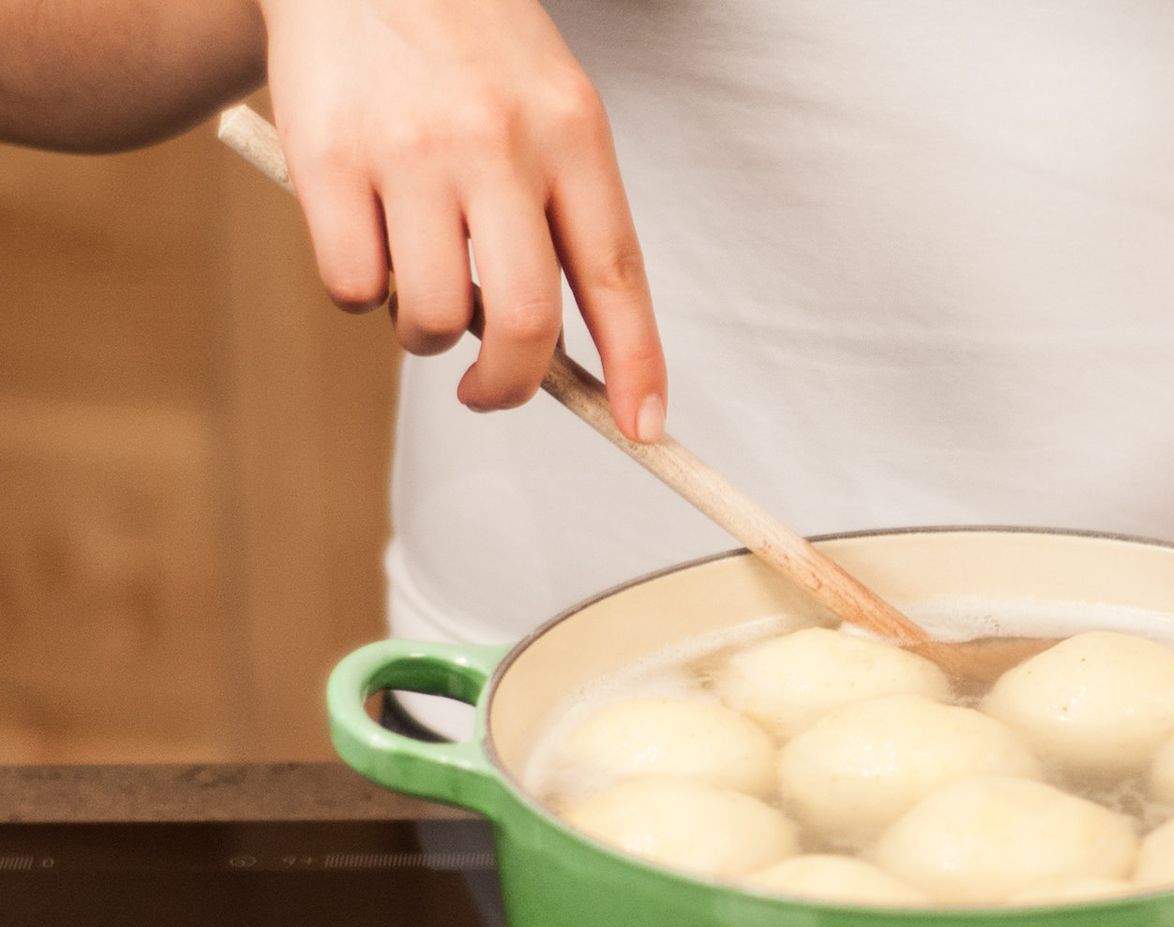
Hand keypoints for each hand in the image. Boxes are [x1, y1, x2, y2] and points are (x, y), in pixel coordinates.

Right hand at [260, 0, 666, 437]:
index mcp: (571, 133)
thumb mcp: (548, 107)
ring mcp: (410, 150)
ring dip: (425, 335)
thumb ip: (561, 215)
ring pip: (432, 318)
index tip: (643, 429)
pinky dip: (360, 292)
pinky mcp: (327, 156)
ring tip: (420, 280)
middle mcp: (498, 142)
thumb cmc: (467, 46)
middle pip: (525, 321)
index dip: (636, 366)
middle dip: (510, 385)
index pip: (616, 276)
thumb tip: (547, 349)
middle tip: (487, 391)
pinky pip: (351, 286)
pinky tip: (366, 239)